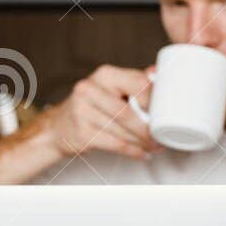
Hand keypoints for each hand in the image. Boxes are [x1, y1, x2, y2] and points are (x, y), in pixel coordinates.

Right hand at [36, 63, 162, 161]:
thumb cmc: (92, 106)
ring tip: (156, 145)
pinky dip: (133, 151)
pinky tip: (142, 153)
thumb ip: (135, 82)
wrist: (59, 126)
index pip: (138, 84)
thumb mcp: (111, 88)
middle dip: (150, 129)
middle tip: (163, 136)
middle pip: (129, 113)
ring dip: (144, 142)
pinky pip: (116, 145)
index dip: (155, 102)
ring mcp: (83, 112)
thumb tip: (157, 73)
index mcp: (105, 75)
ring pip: (123, 131)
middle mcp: (90, 90)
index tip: (166, 114)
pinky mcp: (82, 133)